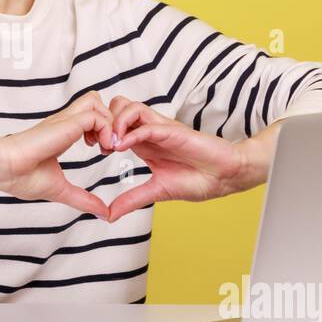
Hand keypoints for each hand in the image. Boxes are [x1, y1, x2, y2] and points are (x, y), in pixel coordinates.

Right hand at [0, 91, 113, 219]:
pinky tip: (100, 148)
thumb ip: (82, 199)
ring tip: (104, 146)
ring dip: (110, 123)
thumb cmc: (21, 178)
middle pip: (95, 101)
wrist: (3, 169)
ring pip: (98, 101)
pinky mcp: (66, 123)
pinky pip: (97, 115)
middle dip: (111, 120)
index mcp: (61, 133)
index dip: (104, 129)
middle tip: (107, 146)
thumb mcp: (60, 189)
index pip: (89, 115)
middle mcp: (64, 123)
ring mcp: (64, 121)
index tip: (103, 150)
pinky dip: (107, 130)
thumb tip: (103, 214)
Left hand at [100, 95, 277, 221]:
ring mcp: (162, 129)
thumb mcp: (156, 191)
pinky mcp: (174, 131)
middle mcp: (150, 132)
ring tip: (111, 144)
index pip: (115, 123)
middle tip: (100, 144)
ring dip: (116, 123)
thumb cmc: (198, 180)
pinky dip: (132, 132)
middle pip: (118, 107)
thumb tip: (109, 215)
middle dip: (104, 121)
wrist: (226, 177)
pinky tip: (123, 146)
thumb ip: (132, 199)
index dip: (101, 131)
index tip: (95, 149)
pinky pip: (149, 124)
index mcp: (144, 143)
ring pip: (131, 108)